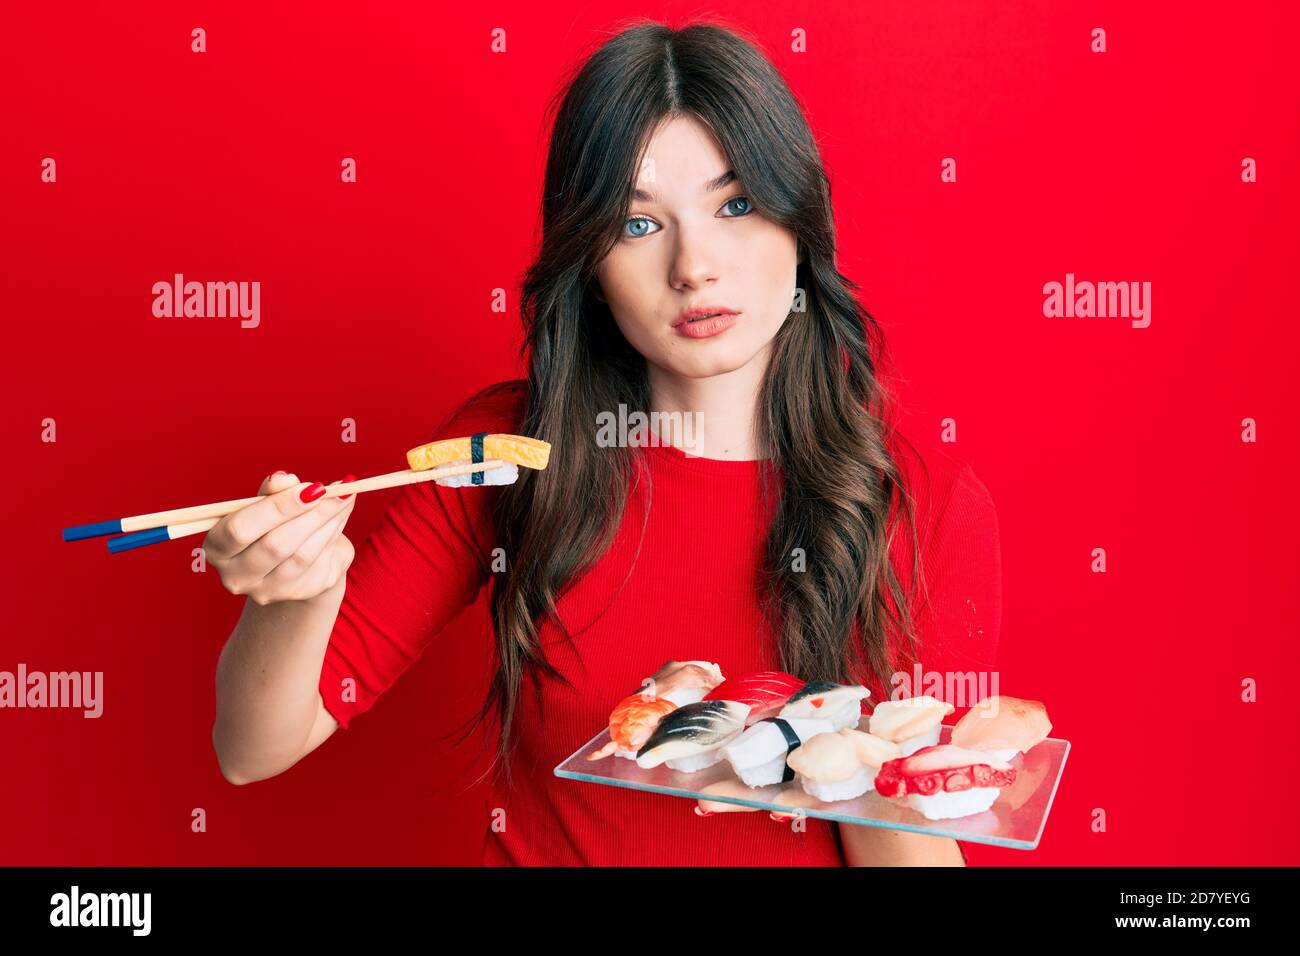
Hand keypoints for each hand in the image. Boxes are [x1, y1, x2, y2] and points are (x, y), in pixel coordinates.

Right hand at [203, 470, 356, 605]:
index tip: (312, 488)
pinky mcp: (300, 593)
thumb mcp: (266, 504)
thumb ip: (272, 491)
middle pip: (275, 546)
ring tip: (344, 497)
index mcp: (218, 548)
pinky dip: (335, 534)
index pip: (240, 529)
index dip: (277, 507)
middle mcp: (237, 576)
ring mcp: (268, 591)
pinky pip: (322, 562)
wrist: (293, 559)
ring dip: (328, 522)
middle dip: (310, 514)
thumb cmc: (272, 524)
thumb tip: (283, 479)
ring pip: (303, 555)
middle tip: (335, 491)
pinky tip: (341, 515)